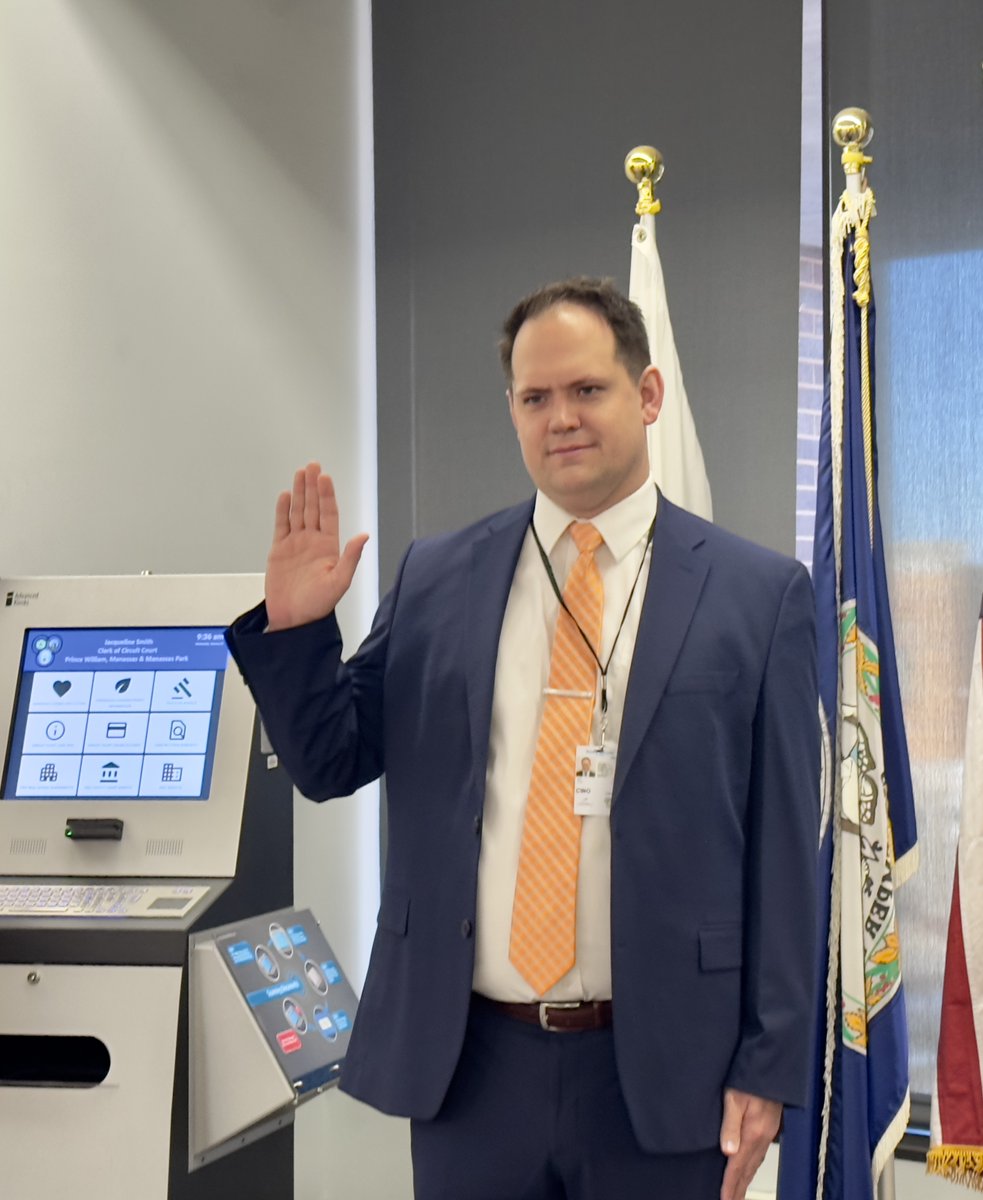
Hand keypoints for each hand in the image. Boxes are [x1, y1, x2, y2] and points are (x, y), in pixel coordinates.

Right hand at [264, 463, 368, 630]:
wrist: (294, 620)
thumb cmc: (318, 605)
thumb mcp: (339, 582)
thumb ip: (351, 558)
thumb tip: (364, 536)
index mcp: (328, 546)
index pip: (328, 514)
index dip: (327, 495)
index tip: (324, 478)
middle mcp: (313, 541)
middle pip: (313, 507)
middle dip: (313, 486)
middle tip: (312, 466)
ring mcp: (296, 544)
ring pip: (298, 512)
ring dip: (299, 493)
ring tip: (300, 474)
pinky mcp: (279, 550)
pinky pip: (281, 525)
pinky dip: (282, 510)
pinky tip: (286, 496)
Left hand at [719, 1088, 781, 1199]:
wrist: (769, 1065)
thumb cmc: (749, 1078)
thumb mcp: (734, 1098)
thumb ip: (730, 1124)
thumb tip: (728, 1151)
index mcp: (753, 1133)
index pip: (738, 1166)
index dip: (729, 1185)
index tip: (723, 1199)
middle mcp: (762, 1137)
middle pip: (748, 1170)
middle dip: (738, 1189)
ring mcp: (767, 1133)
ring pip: (754, 1164)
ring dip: (745, 1181)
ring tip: (736, 1194)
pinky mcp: (769, 1127)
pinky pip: (759, 1155)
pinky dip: (751, 1168)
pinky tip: (748, 1170)